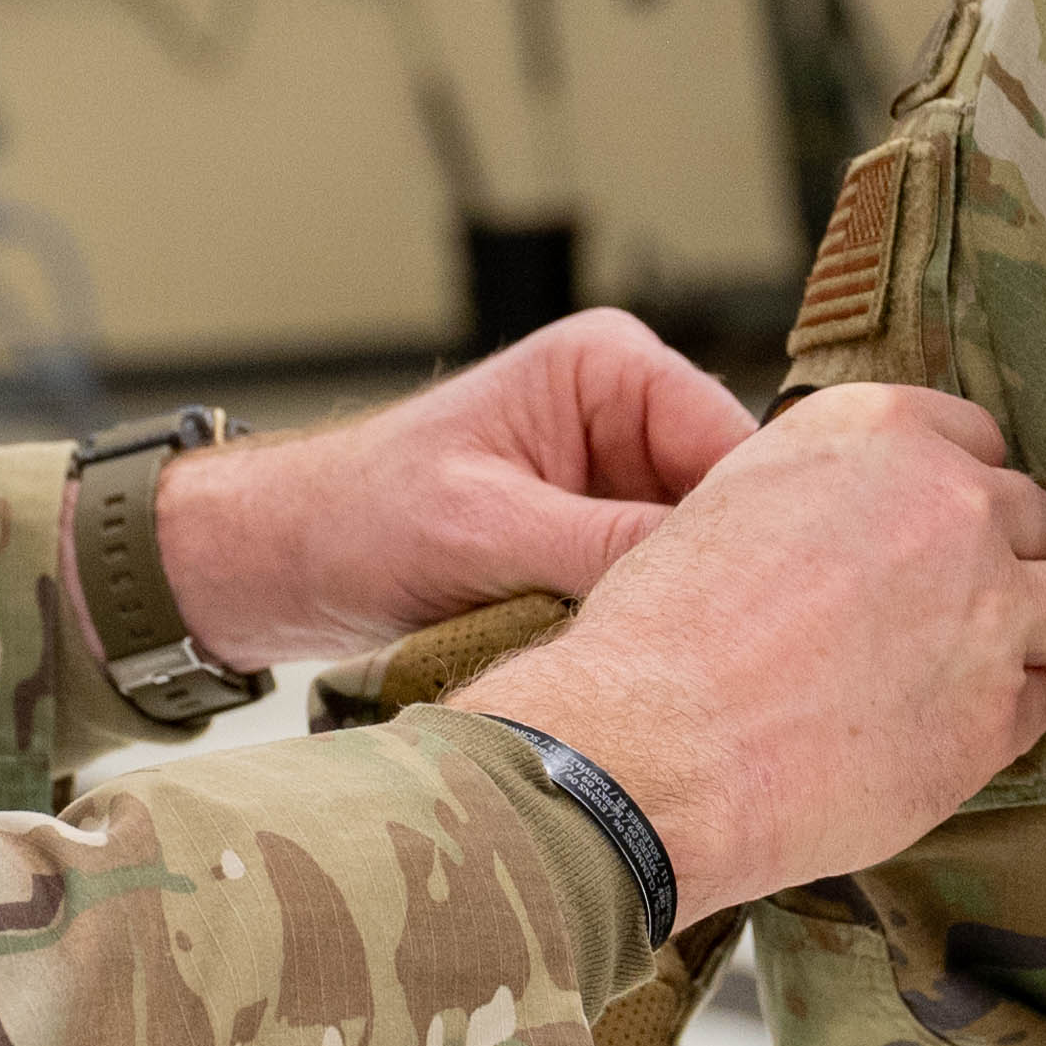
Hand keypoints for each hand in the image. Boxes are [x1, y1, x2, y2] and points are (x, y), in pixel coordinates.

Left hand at [152, 309, 754, 670]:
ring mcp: (619, 484)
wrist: (281, 564)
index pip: (733, 444)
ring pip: (700, 560)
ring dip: (684, 614)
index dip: (756, 529)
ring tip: (681, 676)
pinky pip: (658, 593)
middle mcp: (630, 415)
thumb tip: (717, 584)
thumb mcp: (483, 530)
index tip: (765, 611)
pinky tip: (649, 678)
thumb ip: (603, 547)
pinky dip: (651, 634)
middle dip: (723, 579)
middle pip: (729, 506)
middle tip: (732, 661)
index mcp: (611, 367)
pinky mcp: (599, 546)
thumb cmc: (356, 516)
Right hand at [452, 383, 1045, 921]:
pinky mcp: (1002, 710)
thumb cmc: (665, 633)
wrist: (653, 748)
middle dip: (1000, 564)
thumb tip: (869, 518)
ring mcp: (994, 605)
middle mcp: (955, 500)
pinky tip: (927, 737)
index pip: (978, 439)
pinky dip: (999, 721)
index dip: (955, 494)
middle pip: (1034, 517)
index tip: (931, 537)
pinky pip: (1038, 705)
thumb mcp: (737, 500)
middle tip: (941, 617)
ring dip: (1033, 634)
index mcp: (882, 429)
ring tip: (967, 673)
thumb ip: (833, 490)